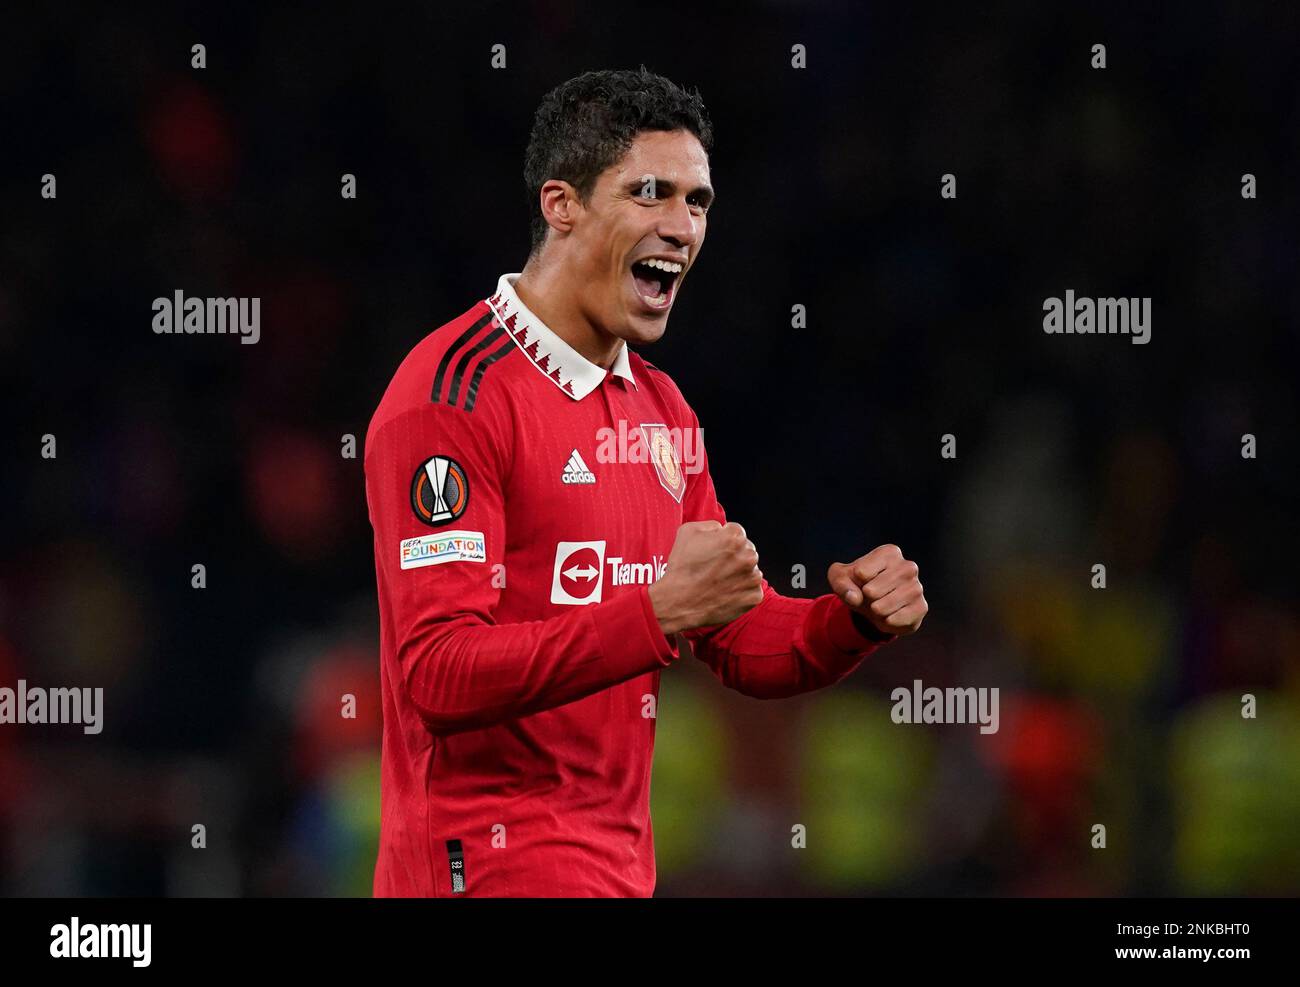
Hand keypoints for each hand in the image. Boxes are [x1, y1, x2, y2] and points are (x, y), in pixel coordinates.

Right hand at [649, 521, 764, 634]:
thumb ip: (710, 525)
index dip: (722, 540)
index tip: (714, 551)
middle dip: (733, 556)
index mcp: (734, 537)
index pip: (736, 532)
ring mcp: (753, 577)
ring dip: (738, 573)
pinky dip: (741, 591)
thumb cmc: (682, 570)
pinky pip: (752, 589)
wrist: (679, 604)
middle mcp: (748, 555)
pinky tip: (724, 592)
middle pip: (746, 550)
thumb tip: (720, 529)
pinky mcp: (754, 596)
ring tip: (718, 581)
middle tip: (715, 568)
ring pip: (750, 570)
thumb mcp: (687, 532)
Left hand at [827, 544, 926, 636]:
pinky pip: (894, 620)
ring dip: (874, 611)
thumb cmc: (858, 585)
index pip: (861, 573)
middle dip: (865, 598)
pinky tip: (889, 614)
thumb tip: (854, 597)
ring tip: (879, 605)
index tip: (862, 580)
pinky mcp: (921, 607)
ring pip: (882, 607)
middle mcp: (908, 566)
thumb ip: (840, 583)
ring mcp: (917, 587)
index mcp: (889, 553)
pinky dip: (885, 622)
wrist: (875, 606)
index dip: (855, 582)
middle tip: (871, 595)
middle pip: (871, 591)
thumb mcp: (840, 579)